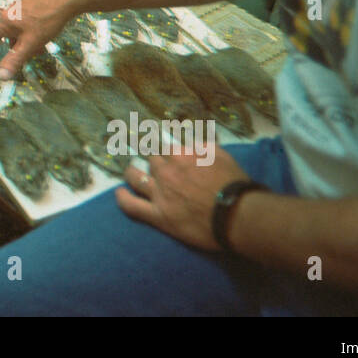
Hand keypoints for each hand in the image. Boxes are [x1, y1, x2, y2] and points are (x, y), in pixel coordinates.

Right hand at [0, 0, 75, 79]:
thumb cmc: (48, 19)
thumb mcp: (31, 43)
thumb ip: (15, 59)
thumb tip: (2, 75)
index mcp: (5, 21)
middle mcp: (9, 12)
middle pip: (8, 37)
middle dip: (18, 49)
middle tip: (31, 55)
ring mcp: (19, 8)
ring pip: (19, 32)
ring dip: (27, 42)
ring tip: (42, 46)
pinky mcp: (29, 6)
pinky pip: (25, 25)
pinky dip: (32, 34)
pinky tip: (44, 36)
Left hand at [115, 150, 250, 250]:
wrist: (238, 215)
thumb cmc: (234, 184)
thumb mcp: (221, 155)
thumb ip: (202, 146)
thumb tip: (190, 142)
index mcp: (180, 155)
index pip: (163, 144)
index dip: (161, 145)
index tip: (158, 144)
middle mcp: (166, 171)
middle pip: (150, 159)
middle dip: (151, 158)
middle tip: (148, 159)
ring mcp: (160, 193)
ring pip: (135, 177)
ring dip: (131, 172)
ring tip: (129, 171)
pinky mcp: (158, 216)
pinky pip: (132, 206)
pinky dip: (123, 198)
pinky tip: (119, 193)